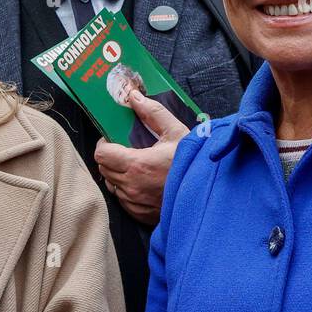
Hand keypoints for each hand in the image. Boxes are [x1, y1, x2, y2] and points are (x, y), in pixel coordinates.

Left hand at [95, 92, 190, 225]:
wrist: (210, 191)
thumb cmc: (194, 162)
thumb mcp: (176, 132)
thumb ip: (153, 113)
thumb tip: (134, 97)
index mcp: (137, 165)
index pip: (101, 155)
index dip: (104, 144)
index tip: (113, 140)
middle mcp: (132, 186)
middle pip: (104, 170)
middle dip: (110, 158)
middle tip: (124, 150)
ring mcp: (135, 203)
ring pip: (112, 186)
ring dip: (117, 175)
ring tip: (135, 166)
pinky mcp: (141, 214)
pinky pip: (123, 201)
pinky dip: (127, 191)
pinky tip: (142, 183)